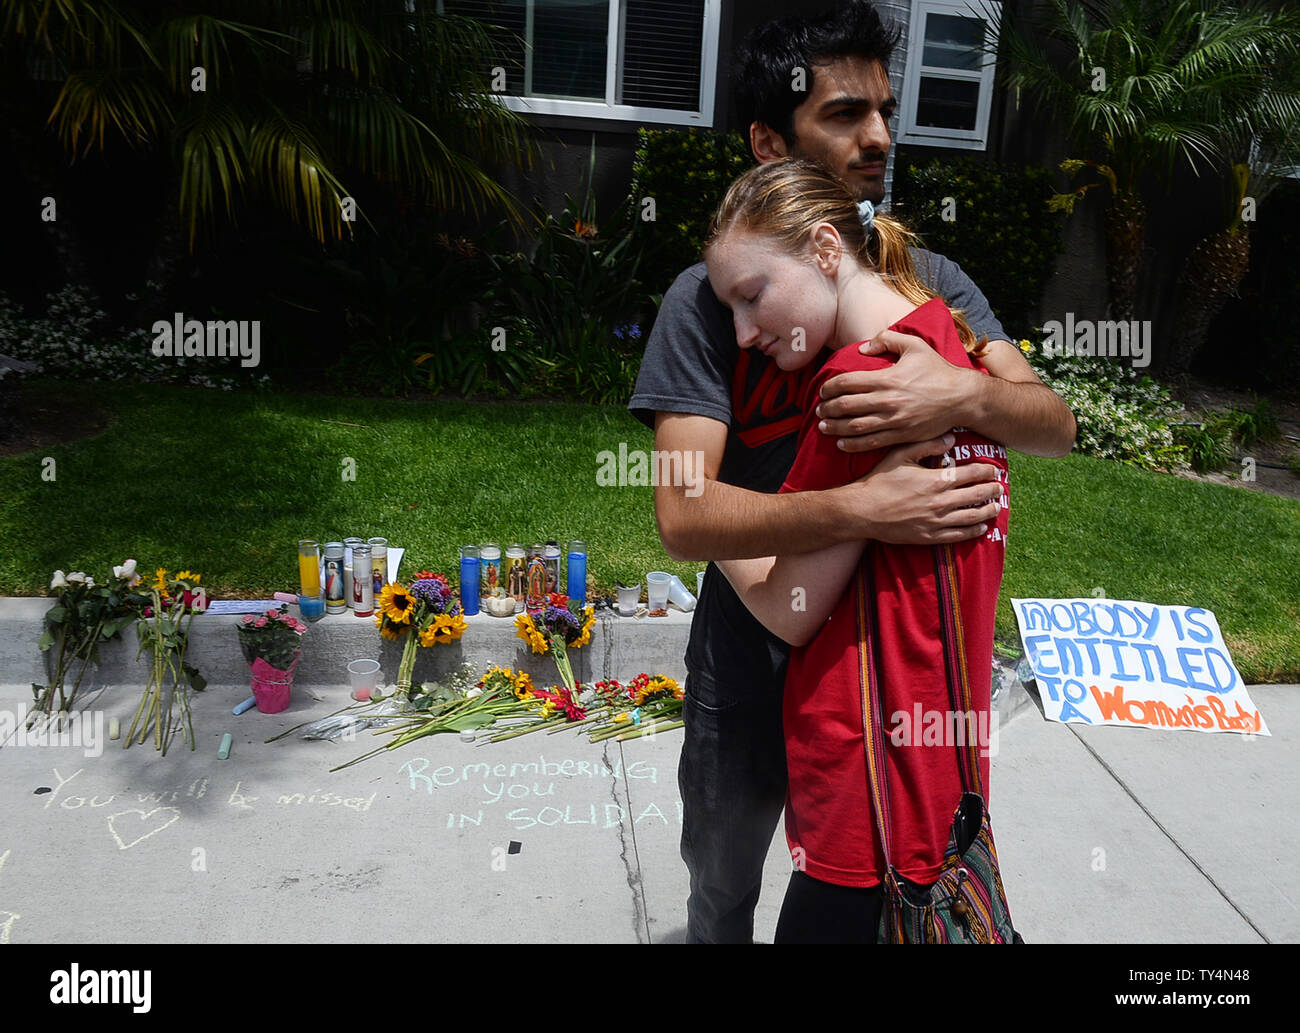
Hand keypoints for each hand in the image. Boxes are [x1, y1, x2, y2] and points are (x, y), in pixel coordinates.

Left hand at [815, 329, 977, 451]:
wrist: (962, 398)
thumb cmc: (938, 370)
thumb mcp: (915, 345)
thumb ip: (887, 339)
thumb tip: (864, 348)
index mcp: (887, 378)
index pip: (847, 382)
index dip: (829, 387)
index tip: (822, 390)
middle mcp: (887, 400)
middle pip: (845, 406)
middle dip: (827, 408)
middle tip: (819, 409)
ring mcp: (893, 421)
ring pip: (854, 427)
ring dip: (834, 427)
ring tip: (823, 426)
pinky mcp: (901, 436)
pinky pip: (870, 443)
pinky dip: (852, 445)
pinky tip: (841, 443)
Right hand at [837, 434, 1001, 545]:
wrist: (862, 511)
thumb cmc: (879, 481)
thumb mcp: (901, 455)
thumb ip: (927, 445)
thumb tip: (951, 438)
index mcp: (936, 480)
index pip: (972, 473)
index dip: (987, 470)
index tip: (994, 470)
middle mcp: (941, 501)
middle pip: (977, 495)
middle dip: (992, 490)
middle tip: (999, 487)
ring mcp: (937, 521)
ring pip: (972, 516)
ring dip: (988, 511)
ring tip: (995, 507)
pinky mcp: (929, 536)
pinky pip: (959, 535)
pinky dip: (974, 531)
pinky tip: (981, 528)